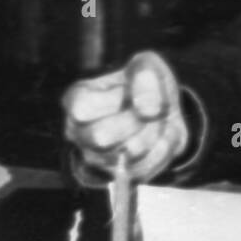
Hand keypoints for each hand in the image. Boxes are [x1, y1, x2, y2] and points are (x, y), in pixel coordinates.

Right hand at [62, 51, 189, 184]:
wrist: (163, 110)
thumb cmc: (145, 85)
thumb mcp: (147, 65)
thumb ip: (145, 76)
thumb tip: (147, 110)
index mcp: (76, 100)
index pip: (83, 108)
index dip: (116, 100)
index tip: (130, 90)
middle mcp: (78, 133)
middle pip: (101, 137)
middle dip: (138, 120)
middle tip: (150, 109)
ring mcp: (95, 158)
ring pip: (128, 154)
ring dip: (154, 133)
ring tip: (156, 121)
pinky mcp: (118, 175)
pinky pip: (144, 169)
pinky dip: (162, 150)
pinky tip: (161, 136)